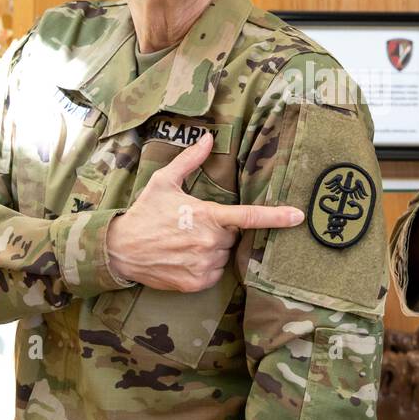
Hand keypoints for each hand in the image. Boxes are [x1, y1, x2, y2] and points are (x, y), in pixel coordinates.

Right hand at [105, 132, 303, 291]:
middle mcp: (209, 242)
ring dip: (213, 250)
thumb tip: (208, 137)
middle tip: (193, 226)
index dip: (276, 217)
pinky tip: (184, 258)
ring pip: (224, 256)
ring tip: (186, 243)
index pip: (249, 217)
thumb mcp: (164, 181)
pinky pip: (215, 273)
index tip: (298, 217)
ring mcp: (203, 264)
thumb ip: (190, 160)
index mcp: (207, 216)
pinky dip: (205, 267)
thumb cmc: (144, 213)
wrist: (121, 250)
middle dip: (219, 231)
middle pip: (233, 236)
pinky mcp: (196, 282)